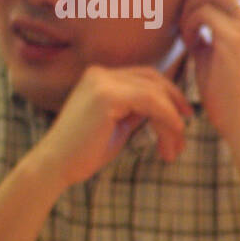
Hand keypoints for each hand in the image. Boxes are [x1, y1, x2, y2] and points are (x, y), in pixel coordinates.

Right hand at [32, 65, 193, 188]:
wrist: (55, 166)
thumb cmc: (84, 152)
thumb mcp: (118, 125)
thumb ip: (137, 111)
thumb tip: (167, 106)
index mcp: (98, 77)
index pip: (144, 77)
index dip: (169, 95)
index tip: (183, 119)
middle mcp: (99, 73)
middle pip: (153, 81)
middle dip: (175, 107)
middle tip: (183, 135)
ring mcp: (102, 82)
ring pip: (155, 93)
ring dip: (172, 120)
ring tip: (175, 148)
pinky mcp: (107, 96)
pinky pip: (151, 102)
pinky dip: (168, 119)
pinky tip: (173, 136)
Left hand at [179, 0, 239, 144]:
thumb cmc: (225, 94)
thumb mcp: (219, 54)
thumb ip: (211, 31)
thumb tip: (192, 12)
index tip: (190, 12)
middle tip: (184, 20)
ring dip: (190, 8)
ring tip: (187, 34)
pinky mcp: (236, 41)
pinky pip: (203, 13)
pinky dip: (189, 24)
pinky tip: (189, 44)